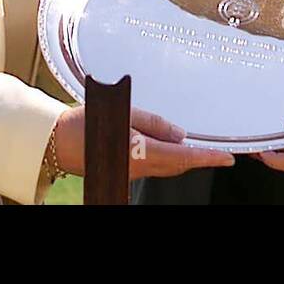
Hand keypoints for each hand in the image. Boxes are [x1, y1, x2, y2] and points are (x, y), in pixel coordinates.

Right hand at [52, 107, 233, 179]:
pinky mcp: (125, 169)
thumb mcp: (123, 113)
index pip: (183, 156)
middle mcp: (140, 167)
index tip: (227, 157)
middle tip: (220, 153)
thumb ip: (153, 123)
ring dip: (185, 159)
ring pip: (168, 167)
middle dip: (200, 160)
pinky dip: (169, 158)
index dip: (207, 157)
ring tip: (202, 149)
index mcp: (141, 153)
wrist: (56, 141)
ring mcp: (132, 171)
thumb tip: (180, 134)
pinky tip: (172, 148)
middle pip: (178, 165)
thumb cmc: (85, 123)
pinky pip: (155, 165)